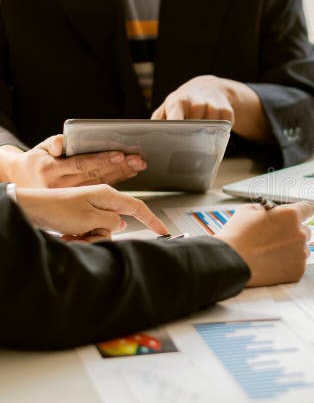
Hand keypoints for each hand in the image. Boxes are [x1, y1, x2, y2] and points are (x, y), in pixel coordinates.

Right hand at [0, 135, 145, 187]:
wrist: (24, 184)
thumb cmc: (37, 161)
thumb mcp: (40, 148)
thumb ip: (53, 143)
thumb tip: (60, 144)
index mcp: (51, 170)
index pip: (80, 164)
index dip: (101, 159)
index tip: (120, 154)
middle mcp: (61, 185)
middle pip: (95, 174)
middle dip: (118, 166)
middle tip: (137, 160)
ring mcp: (69, 196)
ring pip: (100, 184)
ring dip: (121, 174)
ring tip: (137, 165)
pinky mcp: (76, 202)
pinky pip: (99, 191)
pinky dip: (115, 181)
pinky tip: (128, 174)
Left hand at [15, 184, 168, 236]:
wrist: (30, 209)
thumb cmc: (57, 209)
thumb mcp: (90, 218)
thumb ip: (112, 222)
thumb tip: (122, 225)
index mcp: (108, 196)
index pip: (138, 208)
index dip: (153, 220)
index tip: (163, 231)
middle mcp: (102, 201)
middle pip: (117, 225)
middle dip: (103, 236)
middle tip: (84, 235)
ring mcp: (91, 209)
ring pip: (104, 231)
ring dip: (89, 239)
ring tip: (72, 235)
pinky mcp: (82, 217)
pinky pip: (91, 232)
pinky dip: (80, 238)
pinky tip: (67, 235)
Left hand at [151, 75, 268, 142]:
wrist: (209, 87)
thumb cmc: (184, 103)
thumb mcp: (168, 107)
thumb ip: (157, 122)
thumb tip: (148, 138)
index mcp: (177, 102)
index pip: (175, 119)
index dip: (175, 132)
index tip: (173, 144)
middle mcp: (196, 102)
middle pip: (194, 129)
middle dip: (191, 139)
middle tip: (188, 146)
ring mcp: (212, 105)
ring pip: (209, 131)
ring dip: (206, 136)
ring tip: (201, 132)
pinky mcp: (227, 110)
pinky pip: (223, 130)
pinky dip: (219, 134)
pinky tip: (214, 128)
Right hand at [215, 202, 313, 286]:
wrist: (230, 262)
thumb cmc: (237, 236)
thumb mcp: (249, 210)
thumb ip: (268, 209)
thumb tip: (272, 212)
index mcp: (291, 215)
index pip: (308, 208)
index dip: (302, 211)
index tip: (300, 215)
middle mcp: (300, 233)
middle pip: (304, 231)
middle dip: (293, 233)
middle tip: (275, 238)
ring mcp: (300, 253)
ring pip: (302, 248)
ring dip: (292, 249)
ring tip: (271, 252)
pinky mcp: (297, 270)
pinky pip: (298, 264)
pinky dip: (288, 264)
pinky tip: (272, 262)